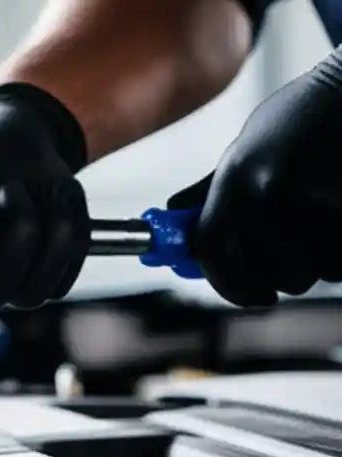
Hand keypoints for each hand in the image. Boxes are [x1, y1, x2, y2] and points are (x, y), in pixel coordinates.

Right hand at [0, 84, 90, 309]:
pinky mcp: (53, 278)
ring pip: (37, 284)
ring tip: (22, 188)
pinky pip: (69, 261)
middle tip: (4, 187)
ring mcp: (11, 288)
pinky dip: (64, 218)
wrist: (14, 152)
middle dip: (8, 229)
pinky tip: (46, 199)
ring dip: (38, 219)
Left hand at [168, 49, 341, 306]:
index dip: (230, 284)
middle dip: (291, 275)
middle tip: (304, 255)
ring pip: (318, 271)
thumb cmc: (305, 116)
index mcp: (234, 178)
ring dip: (326, 260)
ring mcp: (313, 196)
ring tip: (329, 216)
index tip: (257, 297)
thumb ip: (214, 189)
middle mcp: (266, 189)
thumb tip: (172, 213)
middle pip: (275, 273)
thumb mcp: (251, 146)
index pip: (212, 252)